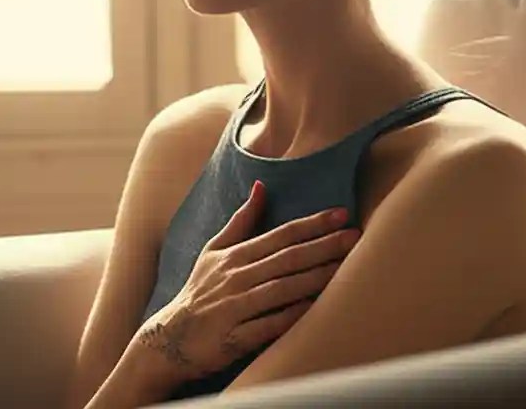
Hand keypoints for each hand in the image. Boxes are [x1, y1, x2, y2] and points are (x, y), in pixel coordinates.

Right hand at [134, 180, 361, 384]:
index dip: (312, 224)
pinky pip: (269, 325)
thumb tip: (261, 186)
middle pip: (287, 258)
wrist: (170, 338)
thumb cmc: (199, 291)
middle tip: (355, 236)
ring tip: (344, 268)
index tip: (341, 214)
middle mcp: (237, 278)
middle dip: (323, 246)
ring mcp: (235, 307)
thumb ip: (241, 221)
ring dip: (315, 277)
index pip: (281, 235)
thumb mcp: (214, 251)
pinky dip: (291, 315)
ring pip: (282, 289)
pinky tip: (315, 307)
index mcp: (235, 256)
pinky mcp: (235, 337)